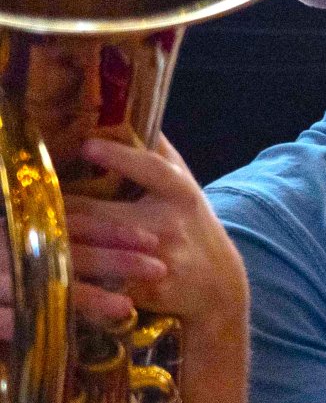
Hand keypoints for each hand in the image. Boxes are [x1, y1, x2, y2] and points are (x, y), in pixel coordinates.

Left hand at [0, 138, 242, 338]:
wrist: (219, 287)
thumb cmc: (194, 228)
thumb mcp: (187, 190)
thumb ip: (162, 156)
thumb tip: (134, 112)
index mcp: (180, 194)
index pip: (151, 169)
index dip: (119, 157)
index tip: (87, 145)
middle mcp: (170, 225)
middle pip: (100, 213)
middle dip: (61, 206)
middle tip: (30, 197)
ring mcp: (157, 260)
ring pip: (92, 247)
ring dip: (58, 238)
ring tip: (30, 226)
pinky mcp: (144, 290)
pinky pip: (98, 280)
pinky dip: (72, 273)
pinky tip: (50, 264)